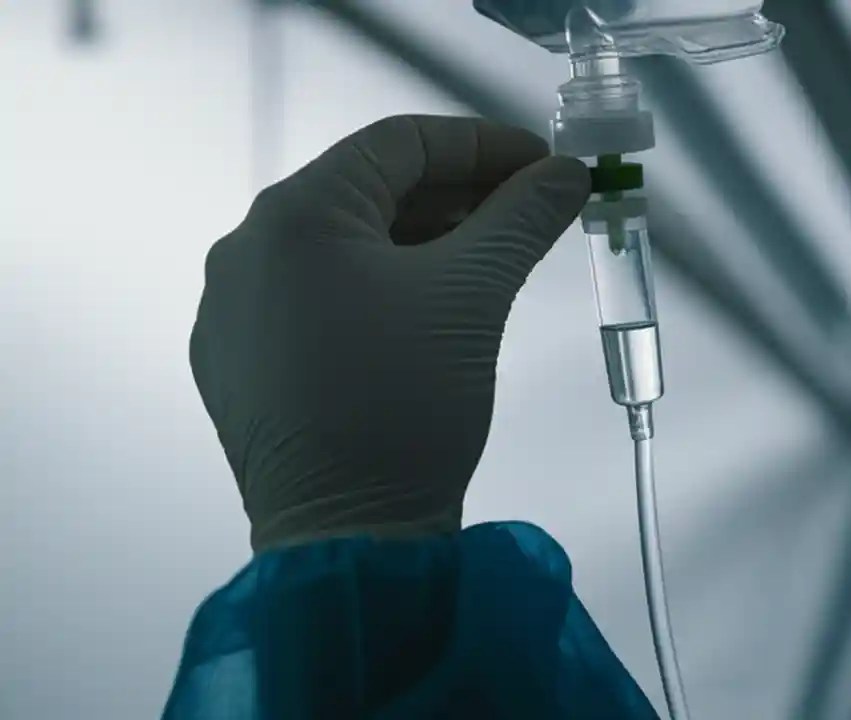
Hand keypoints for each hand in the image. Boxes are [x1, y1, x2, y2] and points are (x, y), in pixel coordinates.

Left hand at [191, 115, 590, 550]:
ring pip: (347, 248)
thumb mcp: (476, 295)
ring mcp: (236, 312)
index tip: (542, 164)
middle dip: (460, 196)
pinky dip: (385, 290)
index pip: (400, 143)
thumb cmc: (403, 410)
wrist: (348, 539)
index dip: (483, 144)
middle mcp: (247, 252)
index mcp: (294, 216)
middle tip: (531, 210)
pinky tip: (435, 311)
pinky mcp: (243, 365)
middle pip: (371, 193)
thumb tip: (564, 176)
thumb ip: (523, 217)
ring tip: (494, 259)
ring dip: (425, 243)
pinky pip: (322, 300)